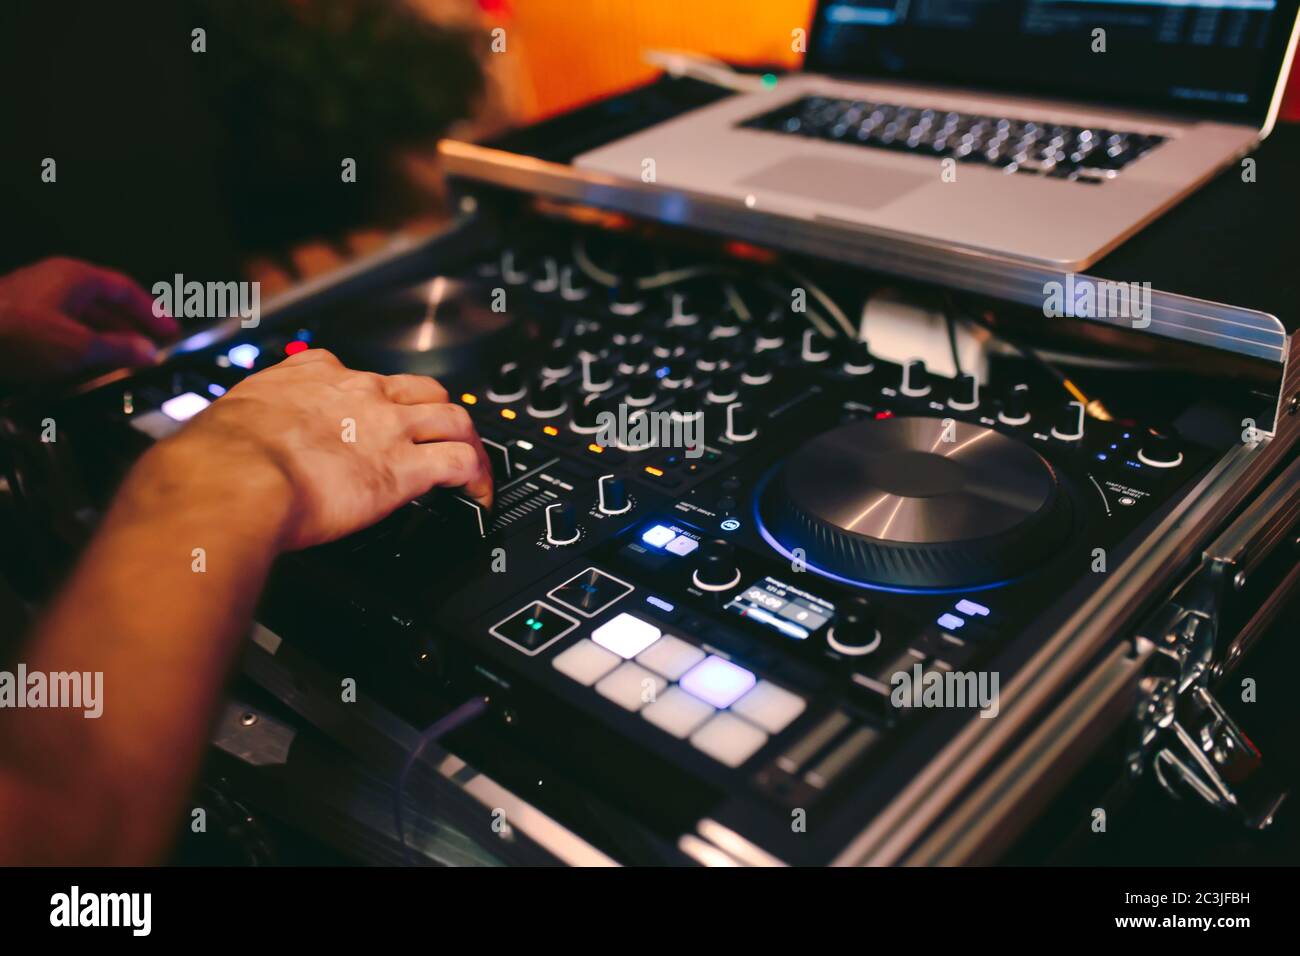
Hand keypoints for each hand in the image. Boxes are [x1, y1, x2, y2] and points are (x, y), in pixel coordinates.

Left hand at [0, 257, 179, 383]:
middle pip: (104, 304)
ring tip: (124, 363)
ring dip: (106, 340)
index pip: (125, 290)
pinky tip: (86, 367)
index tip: (168, 331)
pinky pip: (61, 331)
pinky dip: (81, 348)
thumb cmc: (13, 332)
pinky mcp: (19, 323)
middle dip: (130, 328)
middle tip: (151, 349)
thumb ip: (118, 348)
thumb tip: (145, 351)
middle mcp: (55, 283)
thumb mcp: (79, 346)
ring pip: (82, 319)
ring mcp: (35, 302)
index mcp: (74, 277)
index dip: (151, 312)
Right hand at [143, 348, 493, 550]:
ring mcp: (386, 427)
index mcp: (308, 376)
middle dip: (435, 411)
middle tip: (440, 436)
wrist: (229, 481)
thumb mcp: (224, 421)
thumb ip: (240, 428)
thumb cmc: (214, 461)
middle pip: (419, 389)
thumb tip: (219, 449)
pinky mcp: (404, 469)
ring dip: (469, 441)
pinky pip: (462, 463)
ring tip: (474, 466)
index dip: (372, 395)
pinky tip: (478, 494)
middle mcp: (355, 393)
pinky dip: (480, 477)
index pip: (355, 373)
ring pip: (453, 418)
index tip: (373, 414)